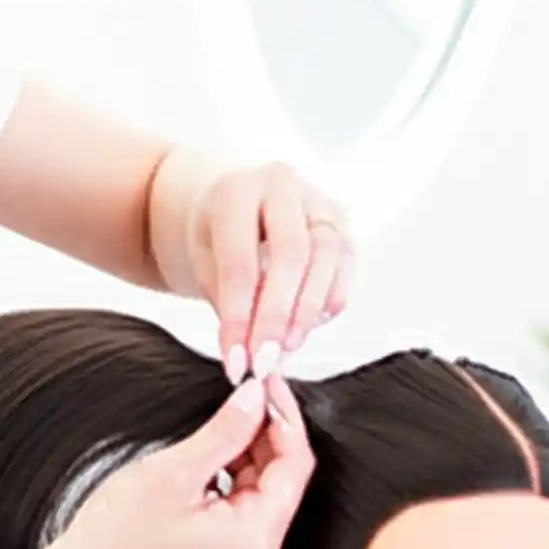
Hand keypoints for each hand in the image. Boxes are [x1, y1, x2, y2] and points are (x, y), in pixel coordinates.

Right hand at [47, 376, 314, 548]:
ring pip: (264, 477)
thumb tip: (255, 398)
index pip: (295, 464)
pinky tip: (218, 438)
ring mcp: (243, 544)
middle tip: (250, 387)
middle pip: (284, 471)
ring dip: (250, 441)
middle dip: (268, 427)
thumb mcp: (176, 471)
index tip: (268, 383)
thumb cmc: (119, 536)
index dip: (284, 417)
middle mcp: (259, 545)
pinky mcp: (227, 538)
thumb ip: (225, 431)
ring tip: (231, 407)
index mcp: (256, 535)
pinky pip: (244, 488)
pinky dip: (235, 459)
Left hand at [156, 157, 353, 383]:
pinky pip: (346, 262)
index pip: (240, 260)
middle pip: (291, 254)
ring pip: (326, 256)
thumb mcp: (203, 264)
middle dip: (278, 316)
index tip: (236, 361)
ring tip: (286, 348)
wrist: (231, 204)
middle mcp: (281, 186)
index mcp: (236, 191)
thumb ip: (225, 302)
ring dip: (308, 311)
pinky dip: (330, 299)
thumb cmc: (213, 235)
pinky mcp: (340, 220)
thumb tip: (245, 357)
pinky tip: (309, 326)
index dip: (239, 317)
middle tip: (265, 360)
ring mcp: (316, 200)